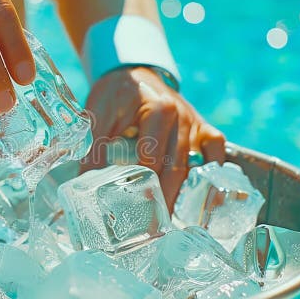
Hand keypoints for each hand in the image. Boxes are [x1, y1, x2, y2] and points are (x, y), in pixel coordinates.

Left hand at [83, 66, 225, 207]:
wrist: (133, 71)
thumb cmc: (115, 93)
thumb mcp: (98, 114)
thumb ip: (93, 148)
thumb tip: (83, 184)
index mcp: (158, 110)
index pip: (152, 157)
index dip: (144, 185)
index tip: (136, 211)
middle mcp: (182, 117)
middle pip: (176, 166)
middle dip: (166, 198)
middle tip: (155, 227)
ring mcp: (195, 123)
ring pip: (194, 165)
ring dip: (185, 194)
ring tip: (172, 221)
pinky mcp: (203, 127)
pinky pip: (216, 153)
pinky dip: (213, 175)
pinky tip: (206, 199)